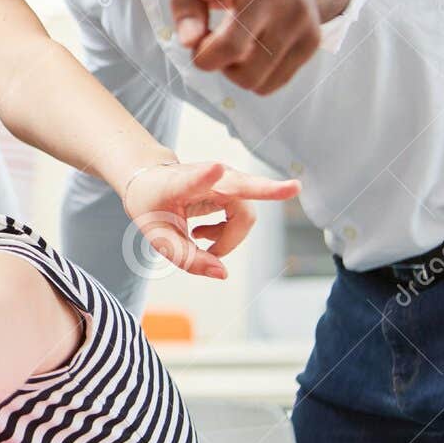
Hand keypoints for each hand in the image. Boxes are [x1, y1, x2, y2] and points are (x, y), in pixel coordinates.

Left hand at [122, 161, 301, 279]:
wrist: (148, 183)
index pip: (195, 179)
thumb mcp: (160, 238)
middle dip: (269, 189)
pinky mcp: (235, 188)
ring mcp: (226, 180)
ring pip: (244, 216)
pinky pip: (243, 219)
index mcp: (181, 183)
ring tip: (198, 239)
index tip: (216, 168)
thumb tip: (223, 274)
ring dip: (228, 238)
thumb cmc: (152, 206)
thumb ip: (188, 258)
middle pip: (242, 190)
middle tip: (294, 187)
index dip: (207, 176)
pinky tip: (202, 235)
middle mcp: (209, 176)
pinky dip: (227, 235)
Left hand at [169, 0, 322, 94]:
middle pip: (230, 47)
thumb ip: (184, 2)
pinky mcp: (312, 41)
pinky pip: (268, 84)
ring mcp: (298, 18)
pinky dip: (252, 76)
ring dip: (230, 69)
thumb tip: (189, 40)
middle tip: (204, 42)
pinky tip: (252, 50)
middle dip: (205, 57)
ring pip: (249, 77)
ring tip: (233, 42)